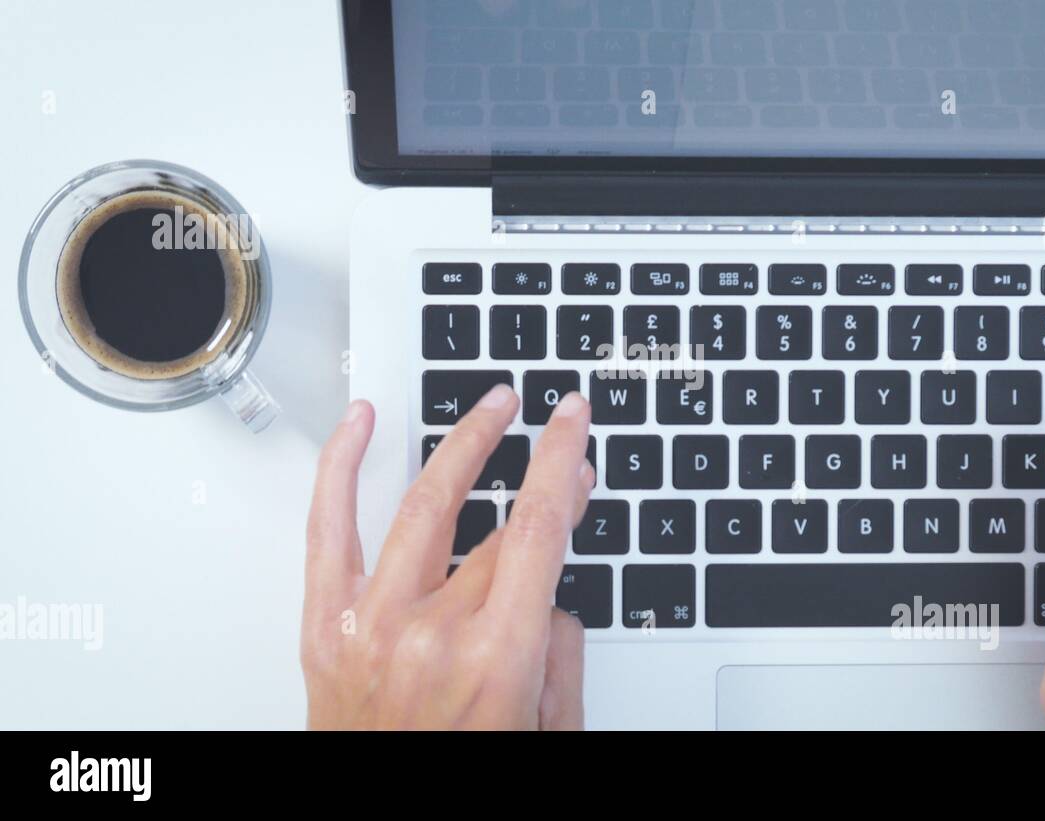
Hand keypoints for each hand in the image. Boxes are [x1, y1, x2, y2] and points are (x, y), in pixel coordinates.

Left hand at [301, 386, 594, 729]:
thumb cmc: (464, 776)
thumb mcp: (549, 730)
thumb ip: (557, 654)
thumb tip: (548, 592)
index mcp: (495, 658)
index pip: (537, 528)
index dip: (560, 462)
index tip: (572, 424)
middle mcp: (431, 633)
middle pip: (494, 527)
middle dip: (536, 473)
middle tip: (555, 437)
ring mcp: (372, 624)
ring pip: (423, 507)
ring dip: (462, 445)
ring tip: (489, 408)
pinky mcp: (326, 625)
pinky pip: (328, 529)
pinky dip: (341, 468)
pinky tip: (359, 425)